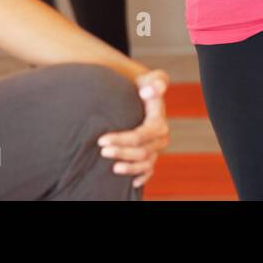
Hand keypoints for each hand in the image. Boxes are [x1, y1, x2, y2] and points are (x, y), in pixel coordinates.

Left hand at [98, 69, 169, 187]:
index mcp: (159, 120)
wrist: (143, 94)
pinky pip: (150, 170)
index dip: (122, 140)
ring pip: (145, 163)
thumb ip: (155, 81)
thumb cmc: (143, 85)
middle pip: (142, 151)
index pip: (141, 135)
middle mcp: (161, 136)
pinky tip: (132, 183)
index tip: (101, 139)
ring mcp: (157, 147)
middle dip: (122, 153)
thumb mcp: (150, 79)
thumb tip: (147, 90)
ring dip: (130, 167)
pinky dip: (142, 176)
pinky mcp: (152, 154)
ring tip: (112, 168)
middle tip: (102, 151)